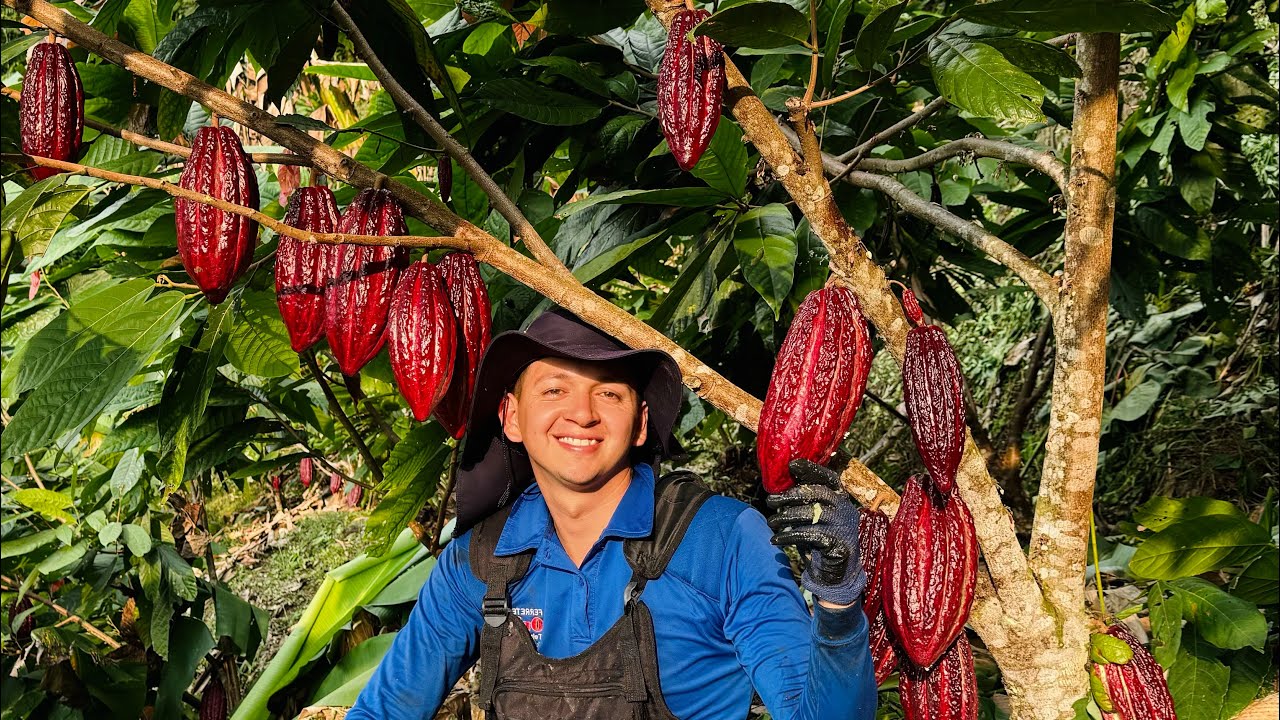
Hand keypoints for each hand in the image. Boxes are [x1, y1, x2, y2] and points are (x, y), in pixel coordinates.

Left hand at [766, 459, 865, 606]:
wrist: (835, 573)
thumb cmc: (820, 539)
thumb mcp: (813, 517)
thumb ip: (803, 502)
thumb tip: (778, 488)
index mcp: (841, 498)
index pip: (829, 478)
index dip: (812, 469)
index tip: (793, 465)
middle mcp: (845, 509)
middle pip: (816, 493)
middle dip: (789, 495)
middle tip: (770, 500)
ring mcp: (844, 527)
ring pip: (811, 513)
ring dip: (786, 517)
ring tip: (771, 522)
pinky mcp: (838, 544)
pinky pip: (809, 535)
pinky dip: (789, 536)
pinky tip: (776, 539)